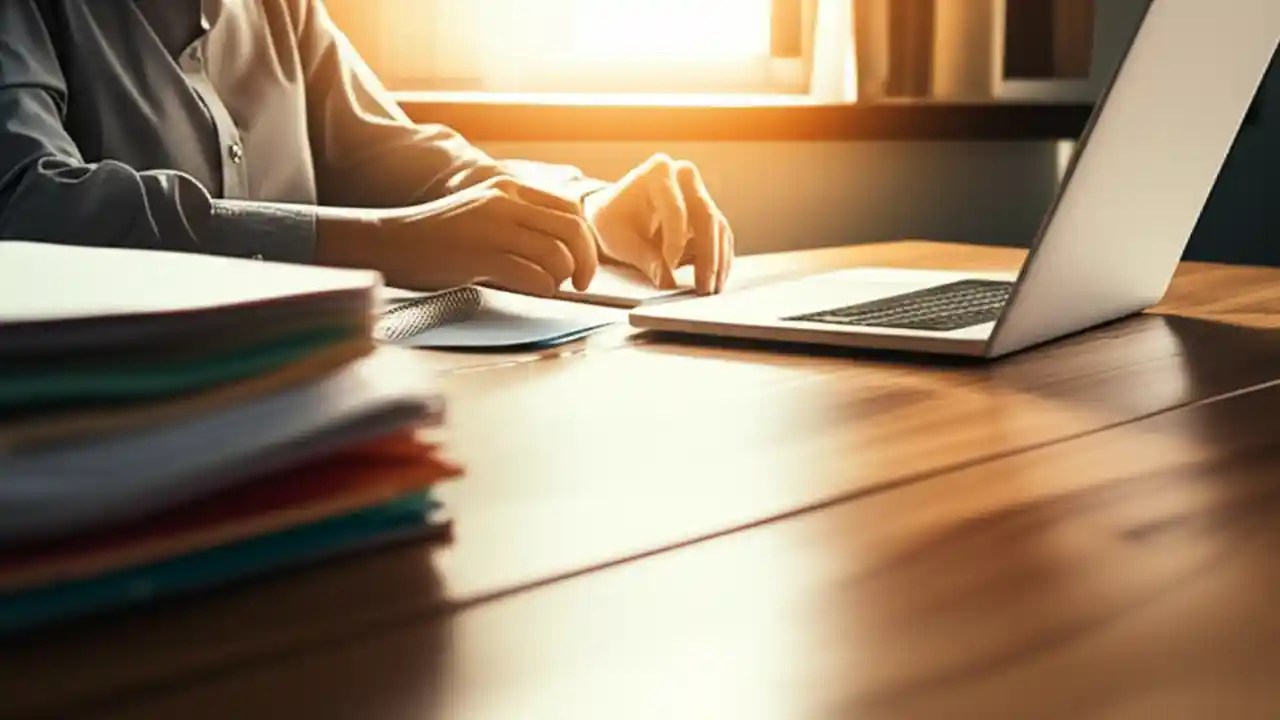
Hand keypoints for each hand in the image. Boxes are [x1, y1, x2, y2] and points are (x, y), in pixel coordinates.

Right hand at [317, 175, 597, 296]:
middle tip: (582, 283)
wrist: (391, 242)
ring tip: (550, 287)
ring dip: (562, 278)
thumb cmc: (439, 237)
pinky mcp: (481, 255)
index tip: (583, 262)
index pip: (571, 208)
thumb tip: (565, 249)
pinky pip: (533, 275)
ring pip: (557, 254)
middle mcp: (505, 201)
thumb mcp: (485, 213)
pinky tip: (535, 291)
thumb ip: (521, 221)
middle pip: (573, 230)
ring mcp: (493, 227)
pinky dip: (543, 288)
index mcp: (509, 187)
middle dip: (587, 262)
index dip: (587, 240)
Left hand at [584, 153, 733, 294]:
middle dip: (706, 255)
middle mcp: (685, 175)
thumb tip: (667, 282)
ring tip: (711, 291)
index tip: (670, 268)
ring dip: (718, 261)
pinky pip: (721, 235)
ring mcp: (700, 191)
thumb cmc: (613, 221)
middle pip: (705, 216)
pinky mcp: (708, 210)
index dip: (675, 241)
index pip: (675, 209)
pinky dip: (720, 259)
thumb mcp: (618, 239)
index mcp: (658, 172)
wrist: (616, 211)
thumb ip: (643, 257)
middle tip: (703, 287)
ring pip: (718, 228)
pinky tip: (716, 281)